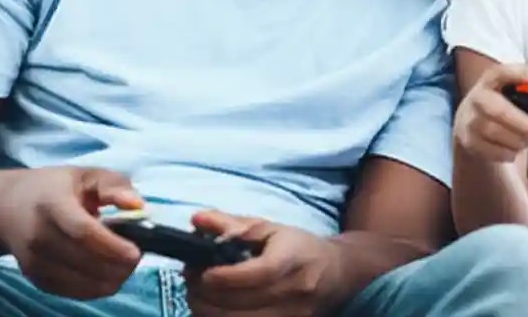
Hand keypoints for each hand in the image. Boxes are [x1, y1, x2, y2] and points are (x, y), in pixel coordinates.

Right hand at [0, 167, 143, 299]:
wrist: (7, 209)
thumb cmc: (55, 188)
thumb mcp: (86, 175)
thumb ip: (114, 185)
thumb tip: (137, 206)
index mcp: (51, 204)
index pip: (81, 232)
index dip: (111, 246)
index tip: (136, 252)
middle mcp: (39, 237)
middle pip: (85, 263)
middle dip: (119, 266)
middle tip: (137, 255)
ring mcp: (35, 263)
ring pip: (82, 285)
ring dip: (112, 279)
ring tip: (122, 261)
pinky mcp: (37, 281)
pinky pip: (75, 293)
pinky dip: (97, 287)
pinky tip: (106, 271)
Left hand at [183, 210, 343, 316]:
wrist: (337, 274)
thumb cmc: (299, 247)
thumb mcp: (270, 228)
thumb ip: (232, 224)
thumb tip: (196, 220)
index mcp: (292, 259)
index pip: (259, 274)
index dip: (225, 277)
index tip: (203, 272)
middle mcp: (294, 292)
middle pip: (242, 304)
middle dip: (205, 294)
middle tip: (190, 280)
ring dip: (209, 312)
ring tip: (197, 295)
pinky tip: (213, 310)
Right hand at [453, 63, 527, 162]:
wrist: (468, 121)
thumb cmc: (499, 102)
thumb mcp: (511, 88)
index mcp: (490, 79)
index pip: (503, 72)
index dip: (524, 75)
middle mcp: (476, 97)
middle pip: (500, 111)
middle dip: (524, 123)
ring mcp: (469, 121)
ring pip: (498, 134)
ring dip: (520, 140)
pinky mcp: (469, 141)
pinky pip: (494, 151)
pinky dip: (509, 152)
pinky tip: (514, 147)